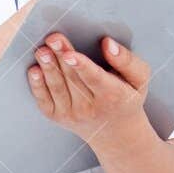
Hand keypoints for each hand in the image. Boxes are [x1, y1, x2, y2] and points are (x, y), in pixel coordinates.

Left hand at [26, 32, 152, 151]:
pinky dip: (37, 85)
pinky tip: (34, 70)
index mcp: (113, 95)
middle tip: (53, 39)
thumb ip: (127, 60)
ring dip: (47, 68)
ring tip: (42, 51)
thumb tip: (108, 43)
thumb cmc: (127, 98)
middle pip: (73, 79)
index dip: (81, 66)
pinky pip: (45, 100)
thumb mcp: (139, 79)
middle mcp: (90, 108)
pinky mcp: (57, 117)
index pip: (94, 79)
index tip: (70, 53)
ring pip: (57, 87)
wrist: (116, 133)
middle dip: (61, 57)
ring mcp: (71, 114)